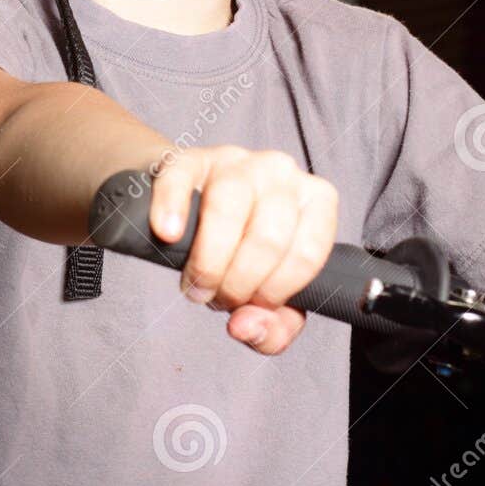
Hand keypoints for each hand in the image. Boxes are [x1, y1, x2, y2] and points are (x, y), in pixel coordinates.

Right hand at [147, 146, 337, 354]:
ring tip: (195, 286)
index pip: (307, 253)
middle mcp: (281, 173)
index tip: (249, 307)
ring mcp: (234, 160)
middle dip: (238, 284)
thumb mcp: (268, 290)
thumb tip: (246, 327)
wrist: (192, 206)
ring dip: (208, 261)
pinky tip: (169, 234)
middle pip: (268, 236)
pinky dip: (173, 210)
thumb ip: (273, 326)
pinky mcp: (188, 159)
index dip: (275, 292)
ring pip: (228, 207)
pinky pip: (180, 180)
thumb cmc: (239, 249)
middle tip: (217, 300)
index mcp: (315, 202)